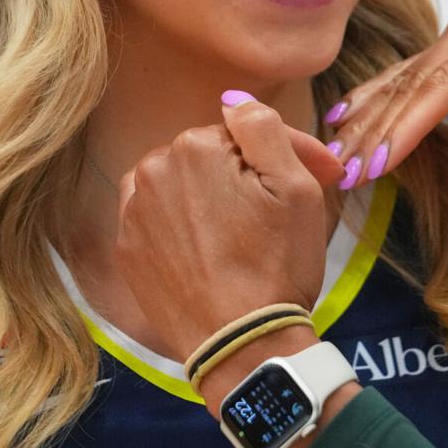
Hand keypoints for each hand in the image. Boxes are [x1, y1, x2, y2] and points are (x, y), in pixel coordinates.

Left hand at [112, 93, 344, 364]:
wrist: (240, 347)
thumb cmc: (277, 265)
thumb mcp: (295, 187)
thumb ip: (262, 127)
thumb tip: (232, 101)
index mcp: (195, 147)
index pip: (244, 132)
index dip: (286, 154)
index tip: (321, 178)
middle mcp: (152, 170)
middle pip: (209, 157)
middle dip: (246, 176)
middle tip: (283, 213)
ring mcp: (132, 213)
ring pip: (181, 185)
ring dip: (210, 198)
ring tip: (244, 233)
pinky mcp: (126, 251)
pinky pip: (159, 221)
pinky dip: (184, 228)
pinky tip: (213, 252)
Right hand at [323, 0, 447, 186]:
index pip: (439, 83)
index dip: (405, 126)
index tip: (376, 163)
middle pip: (412, 81)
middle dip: (375, 129)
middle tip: (339, 172)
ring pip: (404, 80)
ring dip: (367, 119)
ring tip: (331, 151)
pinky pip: (412, 79)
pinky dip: (378, 100)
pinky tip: (346, 117)